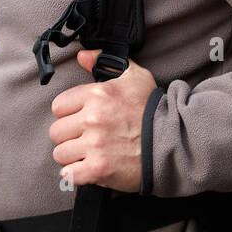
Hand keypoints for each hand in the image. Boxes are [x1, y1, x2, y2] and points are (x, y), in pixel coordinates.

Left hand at [48, 48, 157, 192]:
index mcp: (98, 95)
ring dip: (72, 156)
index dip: (69, 114)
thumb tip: (82, 56)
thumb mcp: (135, 76)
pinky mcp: (98, 169)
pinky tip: (87, 169)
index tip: (81, 120)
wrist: (175, 142)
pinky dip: (76, 175)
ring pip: (60, 153)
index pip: (59, 106)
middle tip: (86, 139)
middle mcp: (93, 119)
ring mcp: (95, 145)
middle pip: (56, 131)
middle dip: (69, 136)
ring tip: (89, 154)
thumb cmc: (154, 110)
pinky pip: (69, 174)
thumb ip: (105, 62)